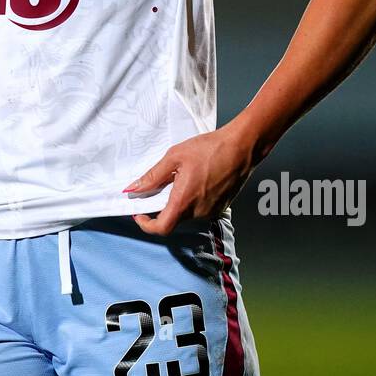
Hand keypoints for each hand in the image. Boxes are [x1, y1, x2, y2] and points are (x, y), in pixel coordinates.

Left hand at [123, 125, 263, 235]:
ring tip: (183, 177)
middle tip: (160, 186)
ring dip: (180, 201)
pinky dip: (193, 199)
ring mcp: (211, 211)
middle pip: (173, 218)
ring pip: (187, 213)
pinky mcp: (221, 207)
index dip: (146, 224)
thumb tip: (133, 189)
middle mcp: (198, 212)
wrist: (242, 147)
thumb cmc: (210, 149)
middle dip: (162, 206)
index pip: (161, 228)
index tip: (139, 214)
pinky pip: (200, 209)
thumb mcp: (174, 157)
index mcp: (184, 201)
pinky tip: (197, 180)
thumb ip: (152, 176)